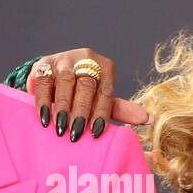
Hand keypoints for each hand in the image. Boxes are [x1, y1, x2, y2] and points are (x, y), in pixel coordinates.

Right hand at [26, 49, 150, 140]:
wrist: (52, 78)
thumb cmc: (81, 92)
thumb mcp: (100, 100)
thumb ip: (119, 109)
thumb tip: (148, 120)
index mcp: (105, 68)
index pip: (105, 92)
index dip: (101, 112)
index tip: (96, 132)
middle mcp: (86, 59)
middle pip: (87, 85)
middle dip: (81, 111)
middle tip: (76, 133)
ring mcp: (64, 60)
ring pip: (66, 82)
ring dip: (63, 107)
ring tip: (60, 128)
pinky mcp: (44, 64)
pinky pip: (44, 82)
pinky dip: (44, 101)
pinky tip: (45, 118)